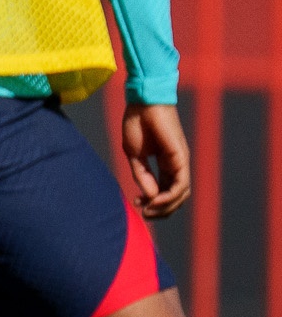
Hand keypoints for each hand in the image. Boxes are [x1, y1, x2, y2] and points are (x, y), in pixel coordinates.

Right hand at [122, 101, 190, 218]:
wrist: (142, 102)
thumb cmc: (136, 123)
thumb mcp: (134, 155)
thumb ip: (142, 175)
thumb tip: (149, 196)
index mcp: (165, 164)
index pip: (166, 191)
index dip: (153, 202)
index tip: (136, 204)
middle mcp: (176, 165)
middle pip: (176, 196)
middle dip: (160, 209)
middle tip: (143, 214)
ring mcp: (181, 161)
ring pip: (181, 194)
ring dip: (165, 206)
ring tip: (147, 209)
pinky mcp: (181, 157)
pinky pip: (181, 184)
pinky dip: (169, 196)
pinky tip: (154, 199)